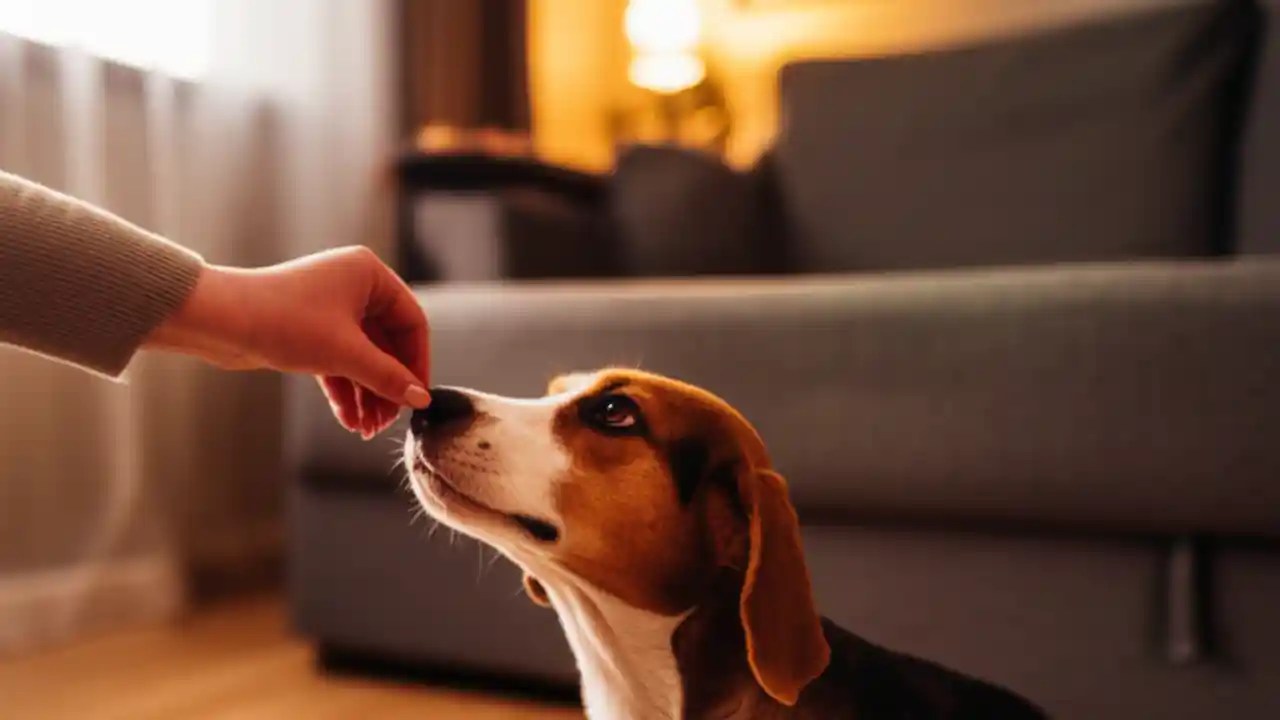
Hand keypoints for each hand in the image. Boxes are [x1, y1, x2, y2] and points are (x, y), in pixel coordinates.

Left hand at [146, 246, 429, 437]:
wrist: (219, 322)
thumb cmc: (283, 322)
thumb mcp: (345, 354)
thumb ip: (388, 377)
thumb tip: (421, 398)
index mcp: (368, 274)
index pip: (411, 321)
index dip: (417, 363)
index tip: (418, 398)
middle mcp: (353, 286)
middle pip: (387, 344)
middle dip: (386, 386)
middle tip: (388, 422)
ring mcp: (331, 308)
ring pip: (363, 357)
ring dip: (366, 394)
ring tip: (366, 430)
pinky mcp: (310, 330)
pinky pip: (339, 361)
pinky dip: (345, 390)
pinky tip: (349, 420)